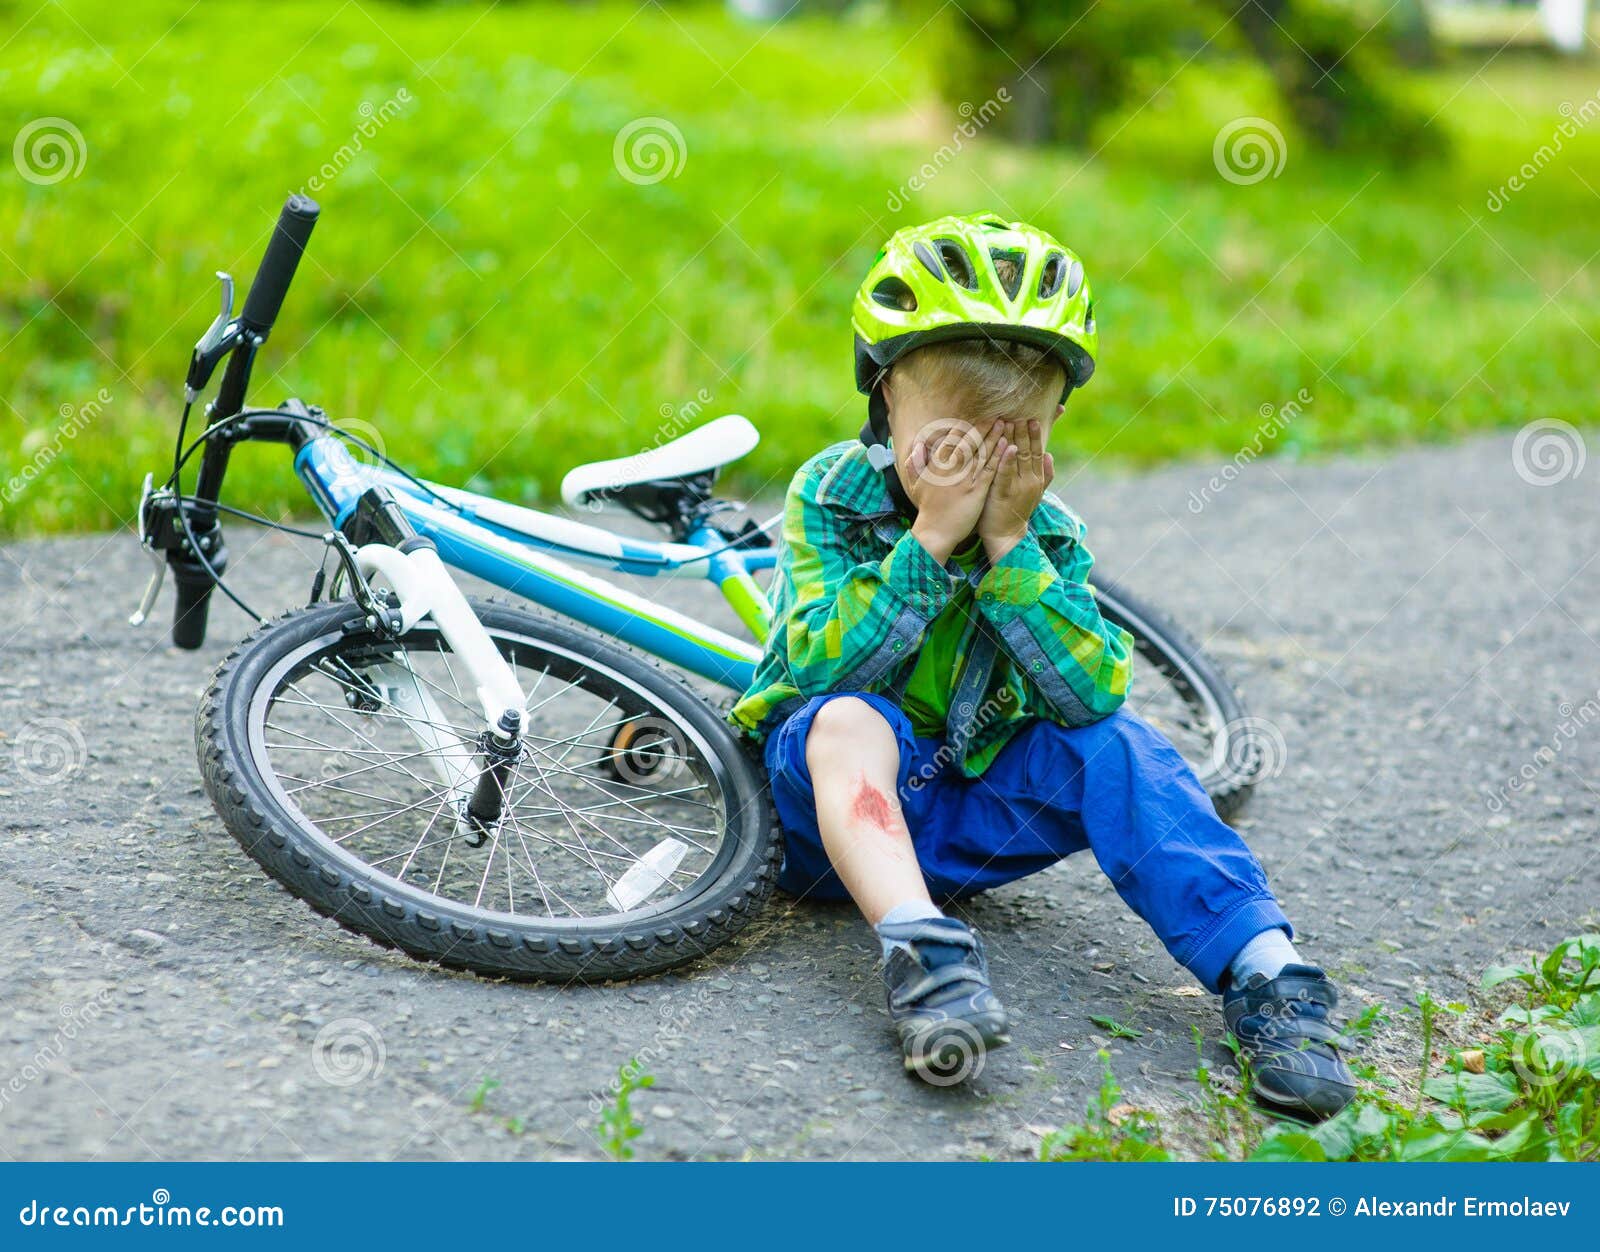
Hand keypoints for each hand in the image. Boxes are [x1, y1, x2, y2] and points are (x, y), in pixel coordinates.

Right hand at [902, 419, 1005, 562]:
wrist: (935, 532)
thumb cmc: (927, 508)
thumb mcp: (916, 484)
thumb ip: (916, 463)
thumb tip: (917, 446)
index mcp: (937, 465)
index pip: (952, 440)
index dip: (965, 427)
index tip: (975, 417)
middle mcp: (951, 469)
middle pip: (969, 443)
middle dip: (983, 428)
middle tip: (995, 416)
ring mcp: (964, 479)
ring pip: (981, 453)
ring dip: (994, 437)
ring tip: (1005, 425)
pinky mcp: (976, 491)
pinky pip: (989, 470)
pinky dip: (998, 457)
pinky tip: (1006, 446)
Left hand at [978, 419, 1054, 561]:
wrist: (1006, 537)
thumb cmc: (1015, 512)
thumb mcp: (1034, 493)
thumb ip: (1044, 475)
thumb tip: (1050, 455)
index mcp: (1036, 478)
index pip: (1038, 451)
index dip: (1037, 434)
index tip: (1035, 416)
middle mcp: (1030, 480)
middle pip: (1028, 450)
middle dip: (1025, 431)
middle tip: (1022, 413)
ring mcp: (1018, 487)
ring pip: (1018, 458)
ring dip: (1015, 438)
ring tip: (1013, 421)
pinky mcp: (1003, 493)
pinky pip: (1005, 473)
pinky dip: (1006, 459)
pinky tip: (1006, 446)